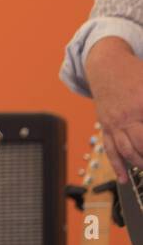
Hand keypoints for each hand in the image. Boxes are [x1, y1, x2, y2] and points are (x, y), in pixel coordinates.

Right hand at [85, 37, 142, 183]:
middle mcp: (127, 117)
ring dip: (140, 163)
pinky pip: (110, 149)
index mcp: (142, 104)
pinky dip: (117, 166)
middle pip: (142, 144)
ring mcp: (115, 123)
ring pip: (127, 150)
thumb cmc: (134, 73)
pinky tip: (124, 178)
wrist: (106, 66)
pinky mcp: (106, 127)